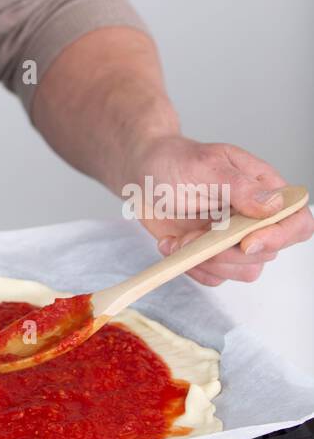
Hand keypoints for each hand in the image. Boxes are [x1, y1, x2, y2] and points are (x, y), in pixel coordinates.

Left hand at [123, 134, 312, 285]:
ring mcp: (234, 237)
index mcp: (263, 187)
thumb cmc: (173, 160)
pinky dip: (191, 267)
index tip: (246, 242)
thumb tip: (275, 205)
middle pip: (267, 253)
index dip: (281, 237)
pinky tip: (173, 245)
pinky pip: (216, 277)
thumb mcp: (204, 165)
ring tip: (179, 240)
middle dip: (226, 251)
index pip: (297, 220)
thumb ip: (240, 186)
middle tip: (192, 236)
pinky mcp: (213, 253)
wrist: (141, 172)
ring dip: (207, 261)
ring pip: (243, 270)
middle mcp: (254, 216)